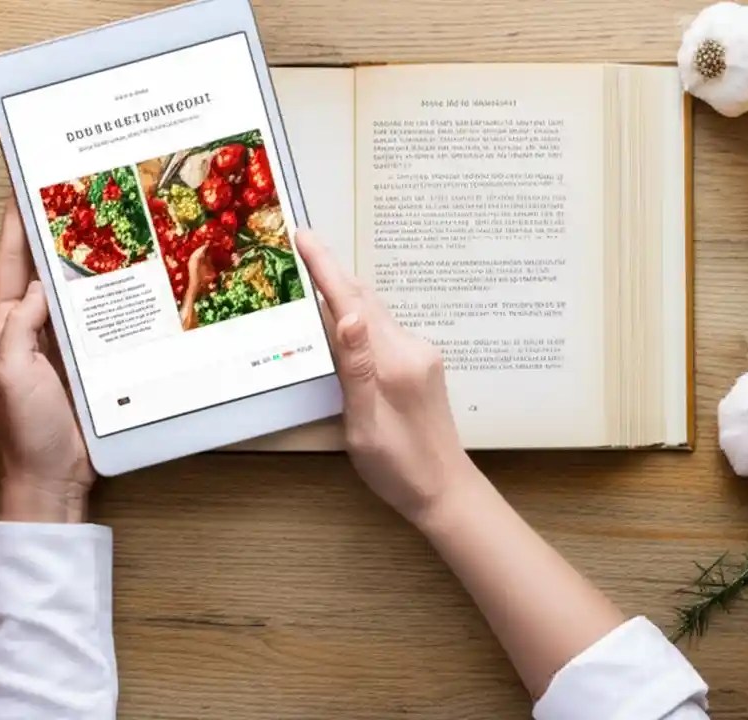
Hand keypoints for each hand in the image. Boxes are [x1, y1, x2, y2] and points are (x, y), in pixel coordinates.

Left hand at [0, 201, 94, 522]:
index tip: (24, 186)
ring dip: (82, 260)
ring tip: (104, 223)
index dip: (16, 225)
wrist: (52, 478)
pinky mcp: (86, 362)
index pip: (11, 265)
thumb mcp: (10, 376)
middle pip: (41, 269)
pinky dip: (105, 296)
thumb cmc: (25, 431)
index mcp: (4, 328)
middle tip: (74, 193)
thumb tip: (40, 286)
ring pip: (70, 291)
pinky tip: (124, 278)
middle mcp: (30, 330)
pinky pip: (94, 320)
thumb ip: (19, 328)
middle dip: (53, 231)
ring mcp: (59, 346)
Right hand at [294, 230, 475, 523]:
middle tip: (301, 244)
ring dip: (345, 292)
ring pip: (375, 312)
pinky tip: (342, 320)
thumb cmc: (400, 467)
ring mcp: (420, 354)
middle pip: (365, 299)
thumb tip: (348, 316)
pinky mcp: (422, 365)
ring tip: (313, 273)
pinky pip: (383, 329)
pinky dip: (359, 315)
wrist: (445, 490)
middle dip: (332, 271)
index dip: (325, 268)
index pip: (352, 303)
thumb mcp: (365, 424)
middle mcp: (412, 348)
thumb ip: (356, 369)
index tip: (303, 236)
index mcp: (394, 361)